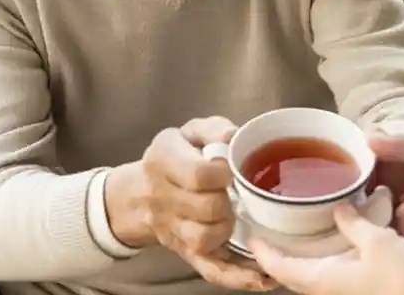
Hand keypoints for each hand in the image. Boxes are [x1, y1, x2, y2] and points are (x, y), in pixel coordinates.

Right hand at [134, 116, 275, 290]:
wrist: (140, 193)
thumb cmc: (176, 157)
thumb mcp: (191, 131)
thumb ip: (215, 128)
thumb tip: (234, 137)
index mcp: (163, 162)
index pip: (199, 174)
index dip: (223, 173)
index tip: (229, 170)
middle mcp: (161, 198)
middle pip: (206, 208)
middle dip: (227, 200)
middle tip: (232, 192)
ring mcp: (171, 229)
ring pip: (205, 239)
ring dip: (227, 228)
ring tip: (232, 215)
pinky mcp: (184, 252)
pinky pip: (210, 270)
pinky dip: (237, 276)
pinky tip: (262, 276)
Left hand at [251, 204, 403, 294]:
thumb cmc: (403, 284)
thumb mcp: (378, 243)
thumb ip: (356, 224)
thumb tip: (340, 210)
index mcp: (322, 280)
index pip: (279, 267)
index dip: (263, 251)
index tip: (251, 234)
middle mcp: (332, 290)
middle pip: (300, 270)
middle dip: (291, 248)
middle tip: (284, 224)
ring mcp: (353, 291)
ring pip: (330, 268)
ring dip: (328, 246)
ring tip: (327, 220)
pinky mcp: (374, 289)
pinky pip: (356, 268)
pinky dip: (358, 248)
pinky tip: (375, 227)